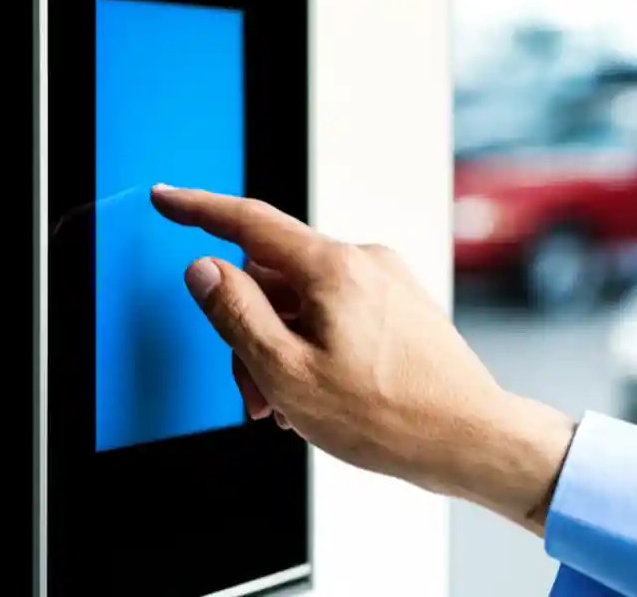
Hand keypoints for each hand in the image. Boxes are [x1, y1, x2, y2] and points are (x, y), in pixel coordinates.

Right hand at [151, 185, 575, 533]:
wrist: (470, 438)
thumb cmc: (391, 416)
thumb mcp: (288, 373)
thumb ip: (237, 314)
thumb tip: (204, 269)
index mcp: (334, 269)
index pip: (248, 222)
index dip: (197, 210)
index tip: (166, 198)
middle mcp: (364, 262)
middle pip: (273, 278)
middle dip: (250, 333)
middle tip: (255, 394)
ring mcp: (386, 282)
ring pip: (303, 301)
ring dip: (282, 348)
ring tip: (293, 407)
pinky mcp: (400, 305)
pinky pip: (336, 311)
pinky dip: (314, 346)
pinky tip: (322, 393)